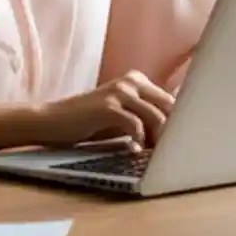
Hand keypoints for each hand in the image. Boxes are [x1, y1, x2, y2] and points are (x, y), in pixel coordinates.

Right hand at [35, 71, 173, 150]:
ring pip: (156, 116)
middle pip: (170, 106)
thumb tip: (175, 134)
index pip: (172, 101)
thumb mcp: (122, 117)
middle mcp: (132, 81)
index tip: (182, 142)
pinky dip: (139, 140)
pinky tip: (134, 150)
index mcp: (138, 80)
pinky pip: (135, 125)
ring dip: (159, 139)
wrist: (53, 121)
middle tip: (172, 152)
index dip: (181, 122)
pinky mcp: (108, 106)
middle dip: (174, 130)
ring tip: (154, 154)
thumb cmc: (90, 122)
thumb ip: (146, 118)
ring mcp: (120, 91)